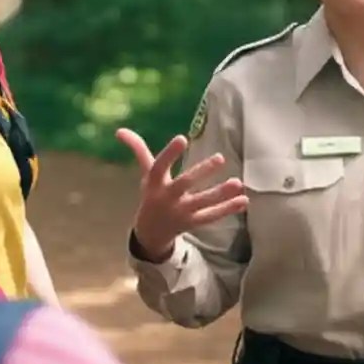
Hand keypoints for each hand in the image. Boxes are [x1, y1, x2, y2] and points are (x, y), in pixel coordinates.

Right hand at [117, 128, 248, 262]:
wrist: (150, 232)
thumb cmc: (151, 195)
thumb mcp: (146, 174)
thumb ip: (138, 150)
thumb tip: (119, 130)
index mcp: (154, 183)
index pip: (159, 166)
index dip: (169, 153)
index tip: (182, 138)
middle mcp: (167, 198)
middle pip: (184, 184)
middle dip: (201, 172)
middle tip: (220, 158)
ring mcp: (181, 212)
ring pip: (202, 203)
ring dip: (220, 194)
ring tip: (238, 183)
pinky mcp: (192, 223)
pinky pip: (211, 216)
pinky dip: (227, 209)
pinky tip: (243, 200)